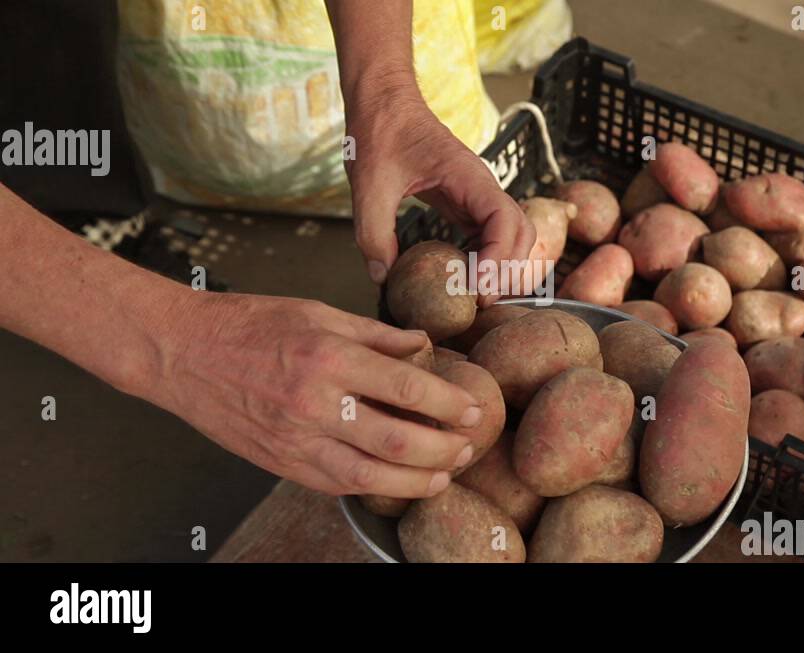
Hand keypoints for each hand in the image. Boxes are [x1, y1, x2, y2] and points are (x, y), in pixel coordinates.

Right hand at [148, 292, 481, 497]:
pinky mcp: (280, 463)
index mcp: (327, 358)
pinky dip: (373, 487)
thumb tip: (423, 346)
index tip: (473, 409)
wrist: (182, 353)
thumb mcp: (317, 311)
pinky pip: (336, 484)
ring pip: (369, 476)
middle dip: (442, 449)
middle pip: (396, 440)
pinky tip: (396, 481)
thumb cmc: (248, 324)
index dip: (448, 403)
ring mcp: (294, 439)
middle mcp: (313, 403)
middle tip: (467, 447)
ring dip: (415, 481)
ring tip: (443, 475)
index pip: (406, 388)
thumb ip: (375, 334)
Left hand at [345, 86, 534, 306]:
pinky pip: (491, 233)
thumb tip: (382, 277)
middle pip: (521, 232)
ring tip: (476, 296)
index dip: (496, 258)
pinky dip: (487, 258)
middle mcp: (481, 185)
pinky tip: (465, 277)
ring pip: (513, 234)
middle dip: (506, 270)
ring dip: (503, 266)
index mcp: (466, 175)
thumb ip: (373, 231)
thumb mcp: (368, 184)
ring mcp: (478, 193)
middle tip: (478, 302)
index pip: (504, 220)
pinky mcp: (467, 201)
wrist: (384, 102)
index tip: (474, 285)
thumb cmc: (380, 131)